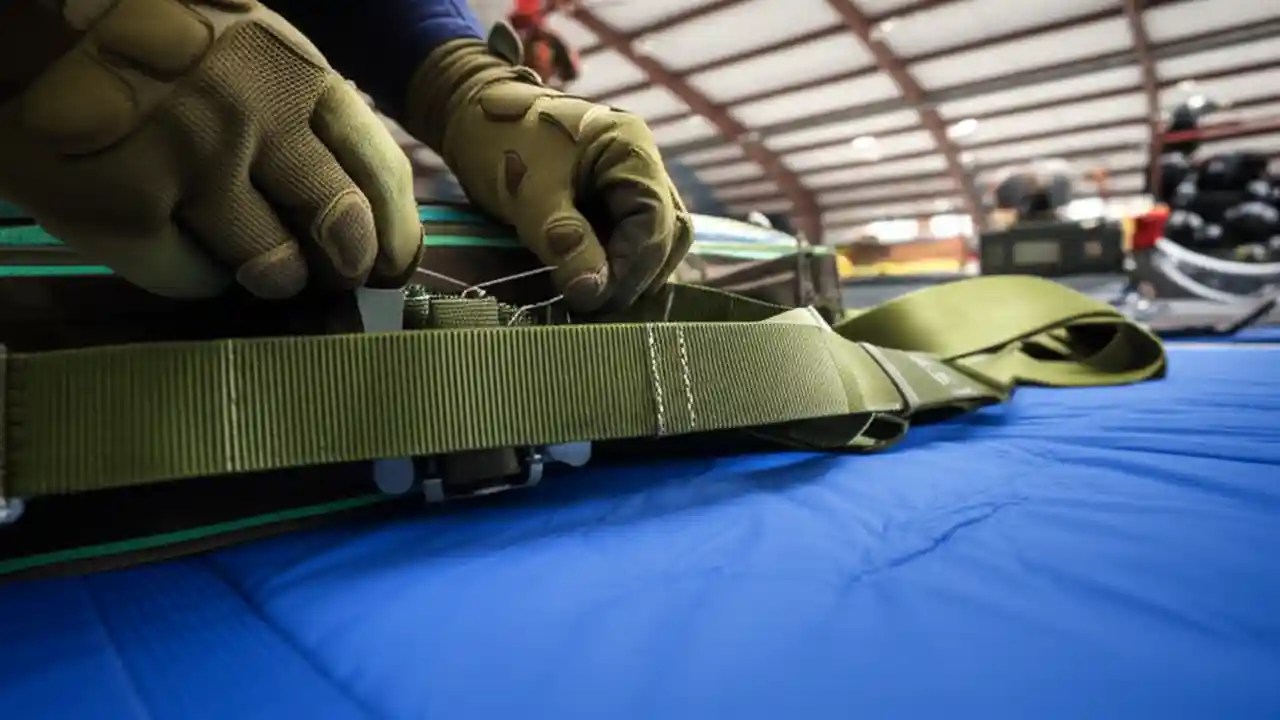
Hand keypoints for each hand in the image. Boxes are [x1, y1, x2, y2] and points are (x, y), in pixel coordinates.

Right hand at [0, 0, 421, 298]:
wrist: (18, 24)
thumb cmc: (145, 40)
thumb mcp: (243, 47)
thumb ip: (301, 111)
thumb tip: (362, 208)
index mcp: (290, 69)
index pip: (379, 169)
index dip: (396, 231)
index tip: (393, 263)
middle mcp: (250, 114)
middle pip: (342, 228)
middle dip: (347, 264)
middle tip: (334, 271)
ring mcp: (187, 165)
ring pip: (274, 269)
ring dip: (269, 272)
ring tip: (241, 247)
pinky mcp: (124, 212)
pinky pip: (194, 282)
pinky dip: (193, 272)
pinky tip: (173, 236)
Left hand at [403, 31, 692, 312]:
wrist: (471, 114)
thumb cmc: (500, 141)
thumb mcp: (529, 193)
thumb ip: (564, 240)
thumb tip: (592, 293)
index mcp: (631, 147)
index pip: (655, 220)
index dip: (631, 267)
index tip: (596, 300)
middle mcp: (643, 162)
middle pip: (667, 232)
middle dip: (636, 274)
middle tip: (596, 306)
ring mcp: (631, 180)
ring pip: (655, 238)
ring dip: (630, 273)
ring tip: (593, 298)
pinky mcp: (613, 197)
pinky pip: (631, 237)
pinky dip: (615, 262)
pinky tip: (590, 280)